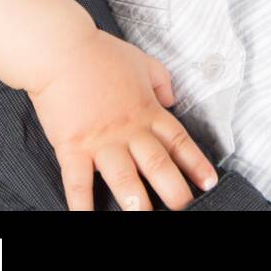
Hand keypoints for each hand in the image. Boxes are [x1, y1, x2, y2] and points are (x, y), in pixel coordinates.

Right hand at [26, 26, 219, 210]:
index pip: (179, 141)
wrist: (61, 50)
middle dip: (174, 191)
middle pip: (158, 165)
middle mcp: (128, 130)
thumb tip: (172, 99)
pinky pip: (78, 183)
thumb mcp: (141, 60)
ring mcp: (101, 141)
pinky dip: (82, 205)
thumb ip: (161, 81)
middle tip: (185, 207)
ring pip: (124, 178)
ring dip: (137, 202)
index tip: (209, 182)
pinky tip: (87, 220)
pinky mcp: (73, 148)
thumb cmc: (99, 54)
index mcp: (147, 110)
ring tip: (146, 217)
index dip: (196, 163)